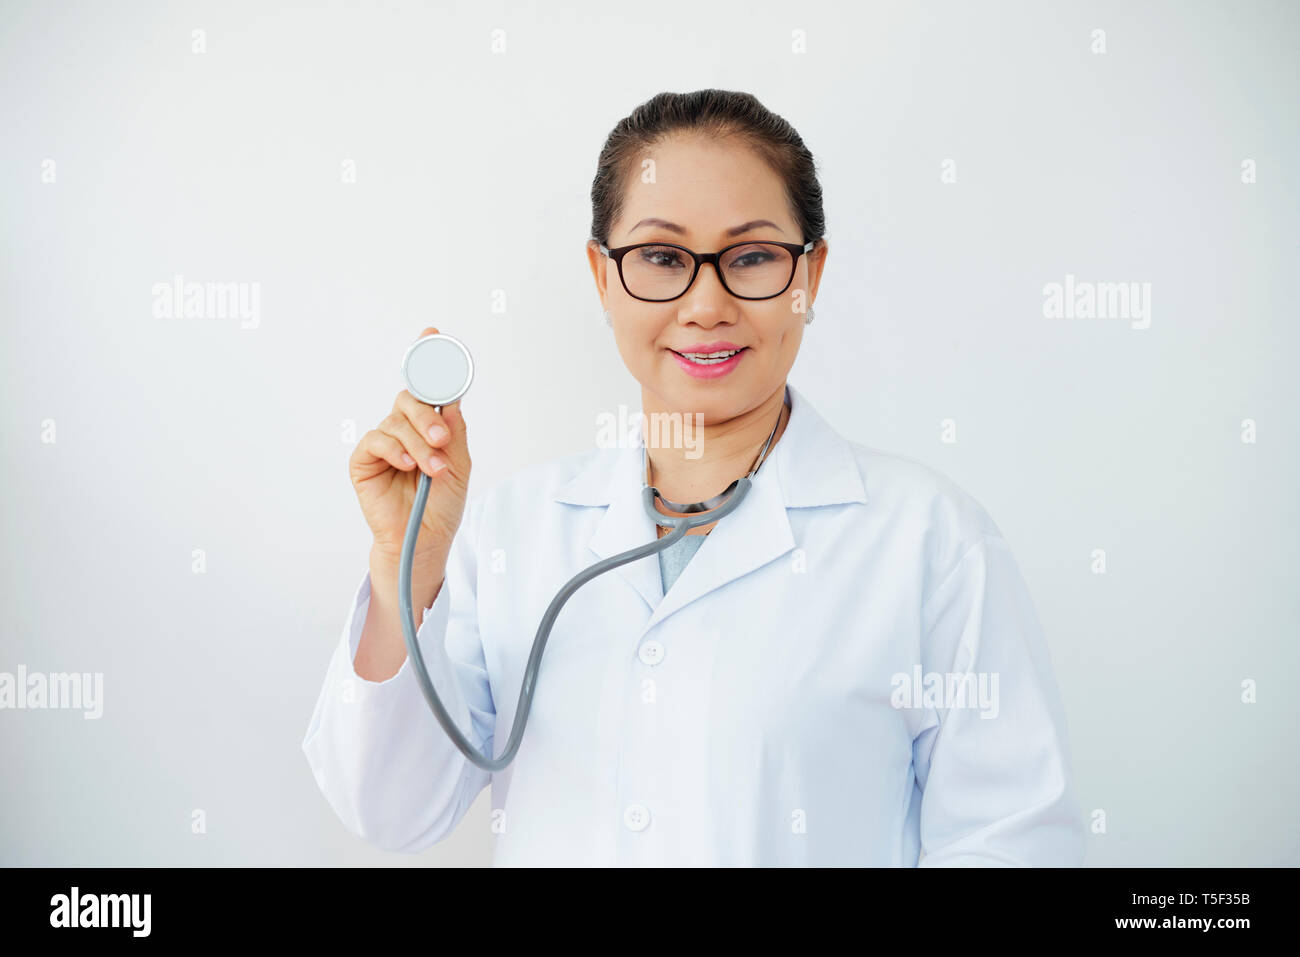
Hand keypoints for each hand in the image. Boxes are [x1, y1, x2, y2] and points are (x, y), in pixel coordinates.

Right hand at [349, 326, 471, 563]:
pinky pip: (376, 440)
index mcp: (428, 425)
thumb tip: (453, 399)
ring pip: (396, 422)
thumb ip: (454, 431)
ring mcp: (383, 443)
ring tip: (430, 470)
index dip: (428, 360)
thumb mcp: (458, 465)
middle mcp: (404, 429)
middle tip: (441, 439)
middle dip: (427, 415)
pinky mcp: (364, 460)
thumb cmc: (440, 505)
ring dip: (417, 445)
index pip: (427, 388)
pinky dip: (394, 450)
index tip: (433, 337)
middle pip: (410, 399)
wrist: (424, 540)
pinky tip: (406, 466)